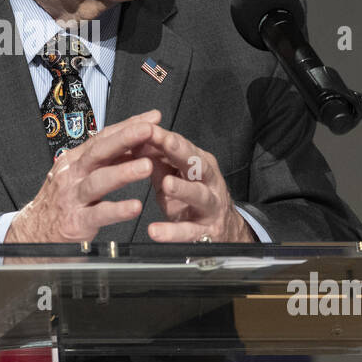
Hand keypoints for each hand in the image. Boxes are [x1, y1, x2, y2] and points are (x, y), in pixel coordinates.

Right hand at [6, 110, 161, 242]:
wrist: (31, 234)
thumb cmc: (61, 202)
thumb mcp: (77, 176)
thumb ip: (104, 162)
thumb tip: (136, 146)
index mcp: (75, 160)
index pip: (103, 138)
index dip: (128, 126)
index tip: (152, 118)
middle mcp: (73, 174)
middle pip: (99, 152)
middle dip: (125, 138)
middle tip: (148, 130)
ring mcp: (73, 197)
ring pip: (99, 180)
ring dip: (124, 172)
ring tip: (147, 166)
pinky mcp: (75, 222)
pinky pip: (99, 214)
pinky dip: (118, 210)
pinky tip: (134, 207)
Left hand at [138, 124, 254, 242]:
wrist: (225, 231)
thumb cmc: (193, 198)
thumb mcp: (176, 176)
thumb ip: (158, 161)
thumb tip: (136, 140)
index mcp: (200, 165)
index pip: (183, 147)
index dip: (165, 137)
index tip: (148, 128)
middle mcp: (209, 182)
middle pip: (198, 165)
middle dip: (182, 152)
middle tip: (166, 143)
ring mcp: (210, 207)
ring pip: (199, 196)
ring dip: (183, 189)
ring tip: (167, 184)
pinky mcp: (206, 233)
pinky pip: (189, 232)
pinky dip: (172, 232)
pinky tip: (155, 231)